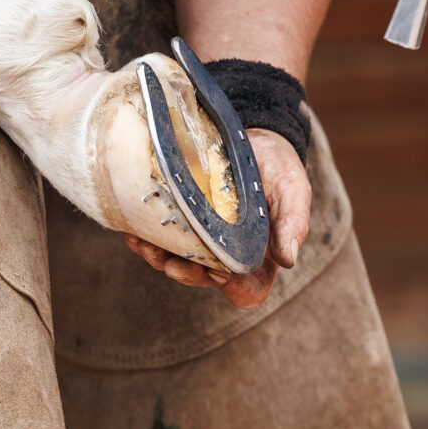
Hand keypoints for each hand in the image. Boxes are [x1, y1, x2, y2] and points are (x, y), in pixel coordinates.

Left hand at [122, 129, 310, 309]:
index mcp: (260, 258)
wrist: (253, 138)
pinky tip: (134, 231)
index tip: (221, 272)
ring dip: (159, 260)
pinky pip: (160, 239)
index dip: (234, 288)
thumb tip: (289, 261)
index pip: (248, 290)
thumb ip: (293, 223)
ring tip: (146, 246)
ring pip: (178, 262)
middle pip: (205, 279)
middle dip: (187, 275)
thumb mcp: (293, 191)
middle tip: (174, 264)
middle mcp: (227, 254)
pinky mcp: (181, 220)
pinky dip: (145, 238)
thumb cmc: (279, 168)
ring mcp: (201, 239)